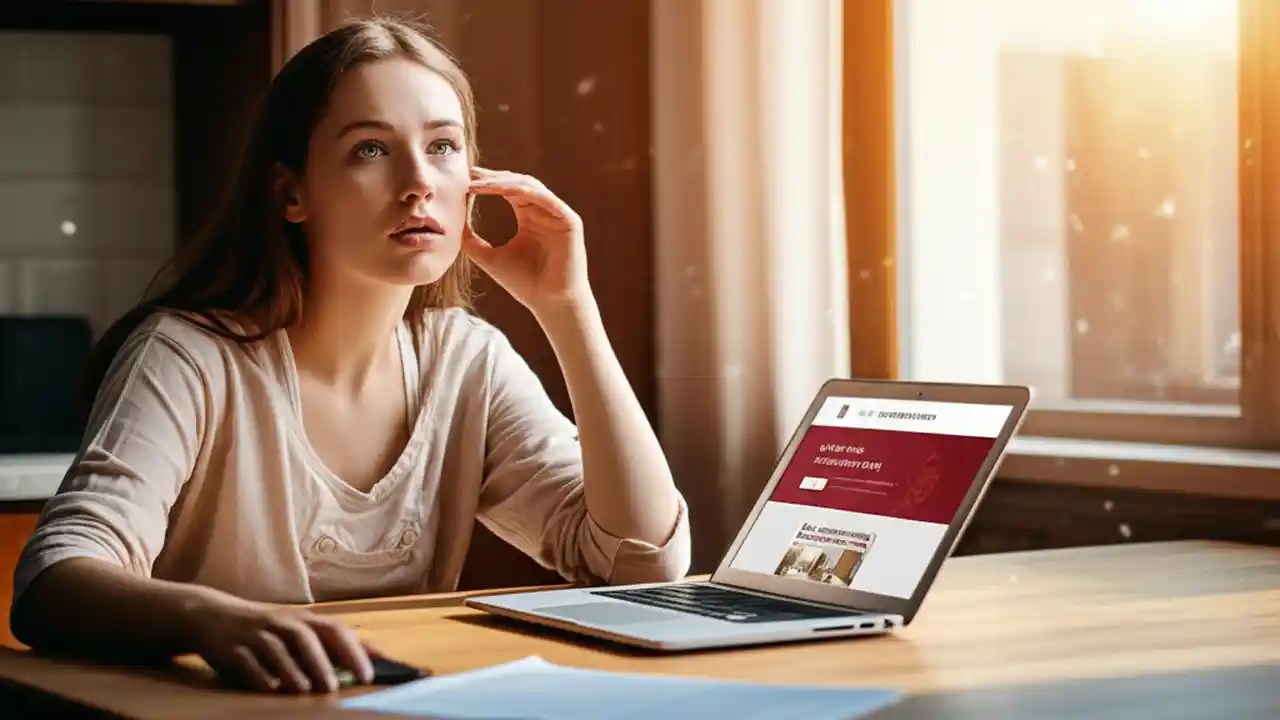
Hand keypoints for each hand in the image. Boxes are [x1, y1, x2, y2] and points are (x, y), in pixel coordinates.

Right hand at [184, 590, 376, 693]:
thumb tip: (378, 654)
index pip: (334, 630)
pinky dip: (260, 676)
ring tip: (306, 691)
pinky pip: (247, 661)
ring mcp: (256, 634)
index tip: (369, 674)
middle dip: (321, 662)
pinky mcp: (232, 647)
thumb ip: (334, 644)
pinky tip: (271, 690)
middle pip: (305, 637)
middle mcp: (282, 623)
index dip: (353, 650)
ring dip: (292, 670)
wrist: (213, 615)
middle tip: (334, 688)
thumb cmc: (269, 630)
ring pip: (277, 649)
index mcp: (303, 620)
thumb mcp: (301, 631)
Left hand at [464, 167, 591, 317]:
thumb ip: (471, 240)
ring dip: (502, 182)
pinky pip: (543, 197)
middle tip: (468, 174)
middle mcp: (543, 211)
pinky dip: (520, 190)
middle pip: (516, 183)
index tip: (462, 180)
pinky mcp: (569, 220)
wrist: (550, 304)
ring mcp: (557, 214)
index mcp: (528, 217)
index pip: (506, 191)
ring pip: (528, 186)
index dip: (486, 183)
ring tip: (478, 183)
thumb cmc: (524, 284)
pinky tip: (499, 189)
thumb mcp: (489, 258)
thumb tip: (452, 223)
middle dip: (492, 177)